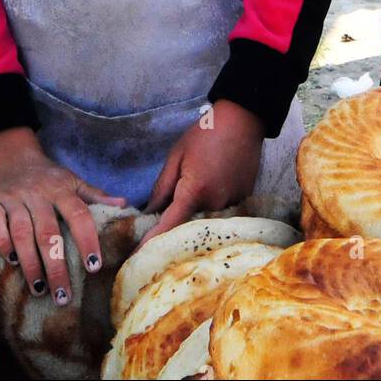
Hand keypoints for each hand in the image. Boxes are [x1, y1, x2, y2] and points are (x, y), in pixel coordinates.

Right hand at [0, 127, 127, 303]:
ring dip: (30, 264)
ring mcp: (13, 200)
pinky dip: (2, 244)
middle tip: (64, 295)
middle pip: (48, 234)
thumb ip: (95, 195)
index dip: (87, 242)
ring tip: (39, 289)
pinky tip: (12, 263)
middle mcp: (37, 195)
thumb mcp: (73, 181)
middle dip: (56, 267)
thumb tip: (125, 204)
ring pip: (21, 234)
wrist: (11, 158)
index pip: (79, 216)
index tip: (94, 267)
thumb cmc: (49, 177)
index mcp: (62, 190)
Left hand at [141, 100, 263, 242]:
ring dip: (194, 220)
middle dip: (173, 232)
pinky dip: (211, 211)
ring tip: (187, 213)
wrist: (244, 119)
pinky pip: (222, 214)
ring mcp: (233, 203)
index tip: (136, 261)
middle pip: (188, 227)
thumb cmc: (205, 133)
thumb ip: (162, 187)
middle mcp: (215, 203)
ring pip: (206, 222)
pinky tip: (208, 199)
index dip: (150, 244)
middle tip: (158, 235)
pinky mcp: (244, 199)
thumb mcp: (176, 156)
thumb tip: (149, 213)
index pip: (168, 226)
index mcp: (194, 191)